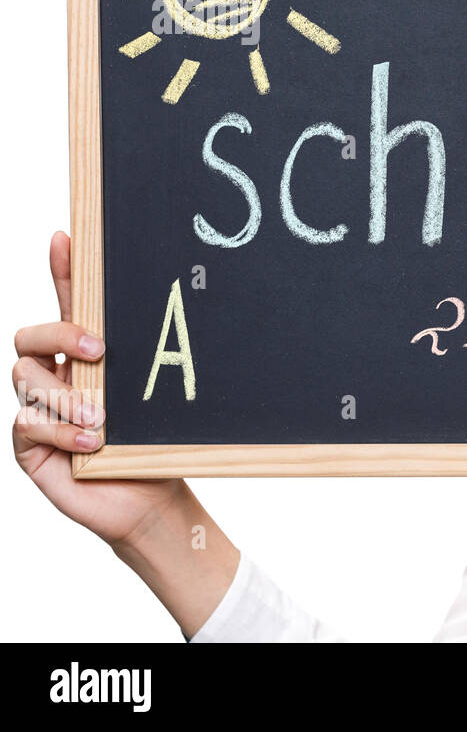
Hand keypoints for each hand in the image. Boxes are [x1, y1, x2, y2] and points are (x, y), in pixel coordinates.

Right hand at [12, 231, 186, 548]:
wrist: (151, 498)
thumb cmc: (153, 442)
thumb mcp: (151, 396)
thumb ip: (144, 360)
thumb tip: (173, 311)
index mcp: (86, 355)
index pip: (68, 303)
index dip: (62, 270)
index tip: (64, 237)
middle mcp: (57, 375)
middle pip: (30, 335)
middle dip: (60, 333)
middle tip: (98, 351)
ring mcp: (39, 408)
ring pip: (26, 380)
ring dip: (69, 397)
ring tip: (103, 420)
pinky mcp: (29, 444)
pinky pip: (28, 423)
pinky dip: (63, 432)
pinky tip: (92, 446)